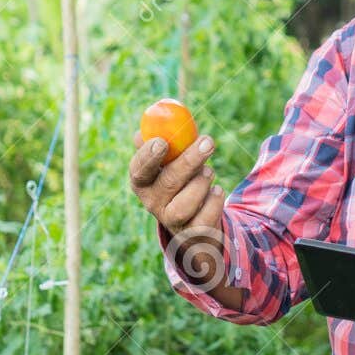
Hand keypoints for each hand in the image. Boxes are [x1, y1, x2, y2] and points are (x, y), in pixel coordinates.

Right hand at [128, 130, 223, 282]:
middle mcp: (153, 203)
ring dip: (202, 182)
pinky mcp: (192, 234)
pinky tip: (216, 191)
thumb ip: (167, 141)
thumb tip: (156, 120)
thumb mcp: (172, 160)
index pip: (138, 171)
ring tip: (208, 171)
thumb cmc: (181, 180)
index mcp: (144, 181)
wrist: (194, 222)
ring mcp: (172, 221)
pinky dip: (214, 201)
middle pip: (168, 183)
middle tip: (208, 141)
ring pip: (186, 203)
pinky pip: (205, 219)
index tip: (162, 142)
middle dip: (189, 160)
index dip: (147, 157)